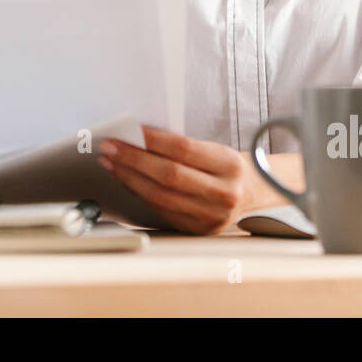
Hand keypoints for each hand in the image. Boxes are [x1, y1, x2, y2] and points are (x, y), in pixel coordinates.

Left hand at [98, 126, 293, 234]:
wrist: (251, 194)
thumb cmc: (225, 167)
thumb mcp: (214, 150)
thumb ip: (182, 147)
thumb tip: (137, 137)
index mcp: (229, 165)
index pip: (183, 148)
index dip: (152, 140)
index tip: (129, 131)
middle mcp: (224, 193)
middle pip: (169, 174)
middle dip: (133, 159)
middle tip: (111, 147)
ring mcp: (211, 216)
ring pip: (160, 195)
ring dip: (129, 177)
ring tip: (111, 163)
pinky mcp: (197, 230)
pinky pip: (160, 210)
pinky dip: (138, 193)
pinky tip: (126, 180)